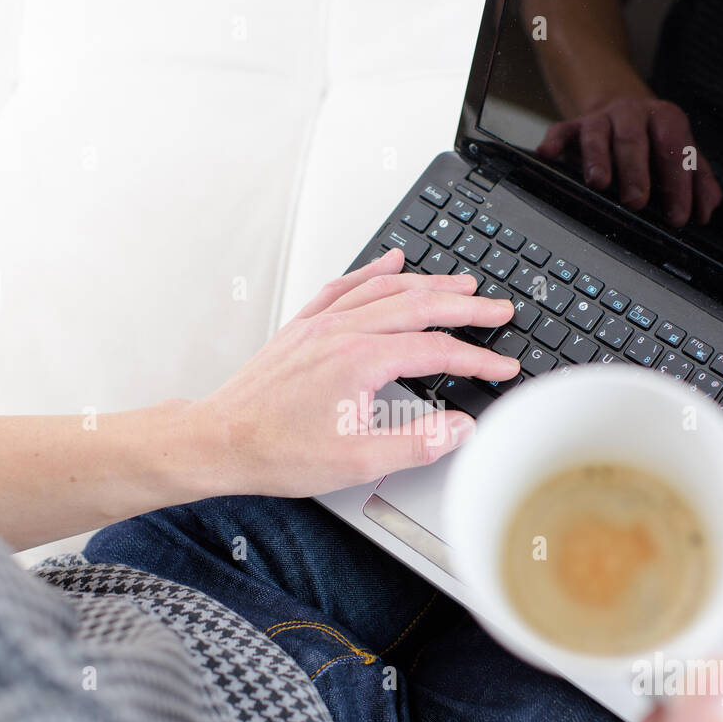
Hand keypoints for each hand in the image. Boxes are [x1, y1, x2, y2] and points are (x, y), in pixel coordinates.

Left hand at [185, 248, 519, 496]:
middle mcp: (342, 332)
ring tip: (460, 285)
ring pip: (385, 288)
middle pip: (419, 305)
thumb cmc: (275, 451)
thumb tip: (459, 429)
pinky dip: (373, 270)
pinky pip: (345, 285)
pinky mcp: (303, 328)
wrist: (219, 440)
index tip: (503, 365)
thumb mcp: (357, 460)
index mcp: (360, 360)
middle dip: (466, 306)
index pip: (436, 350)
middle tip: (498, 308)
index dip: (477, 357)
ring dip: (428, 282)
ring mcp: (320, 325)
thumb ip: (416, 443)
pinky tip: (390, 261)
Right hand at [537, 98, 722, 227]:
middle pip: (634, 139)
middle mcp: (632, 114)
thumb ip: (698, 180)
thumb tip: (708, 209)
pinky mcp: (571, 127)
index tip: (678, 216)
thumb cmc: (653, 142)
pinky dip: (553, 142)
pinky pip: (560, 131)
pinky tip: (547, 155)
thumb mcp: (679, 156)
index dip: (679, 183)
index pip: (674, 148)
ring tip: (599, 183)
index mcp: (665, 120)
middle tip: (638, 201)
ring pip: (597, 133)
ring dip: (597, 157)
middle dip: (636, 171)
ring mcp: (599, 119)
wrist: (619, 110)